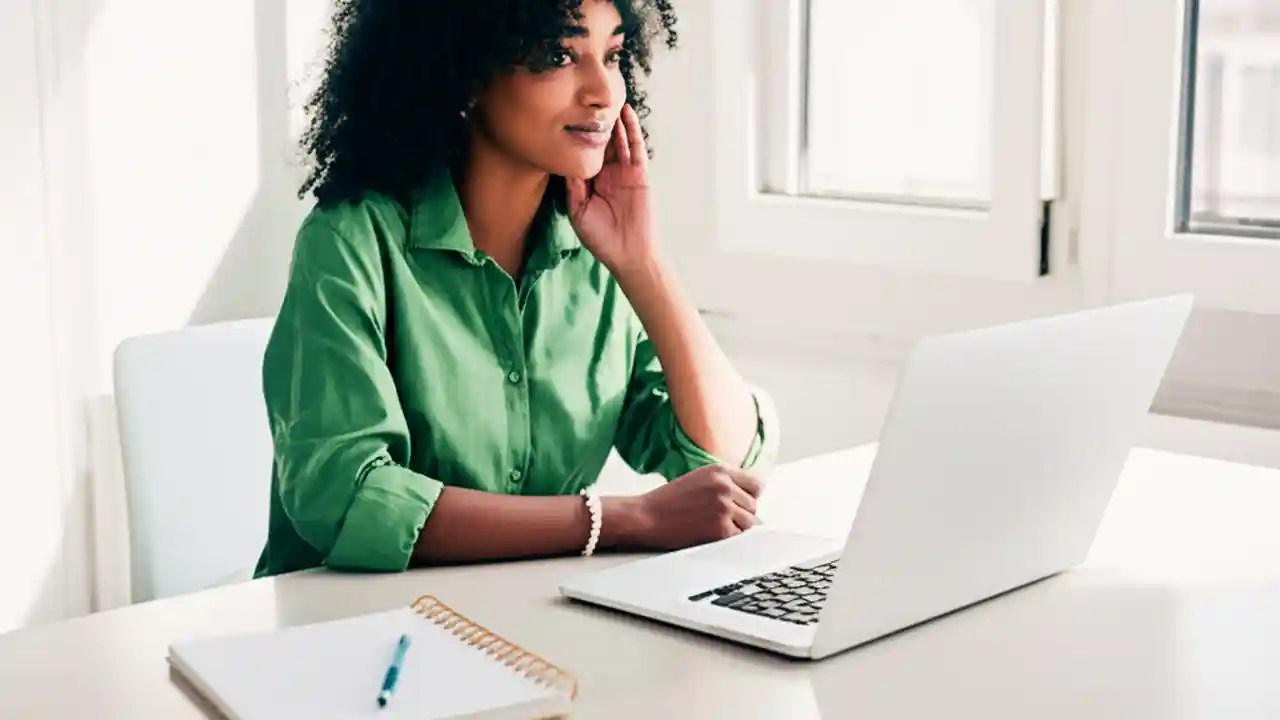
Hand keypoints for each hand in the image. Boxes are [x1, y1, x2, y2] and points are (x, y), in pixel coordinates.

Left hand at [565, 104, 657, 274]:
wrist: (627, 254)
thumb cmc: (601, 238)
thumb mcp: (578, 209)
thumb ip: (572, 185)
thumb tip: (563, 159)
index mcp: (590, 182)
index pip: (582, 152)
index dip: (574, 135)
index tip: (562, 114)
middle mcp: (607, 173)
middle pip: (599, 141)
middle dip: (592, 121)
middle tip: (583, 97)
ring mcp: (624, 171)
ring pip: (617, 139)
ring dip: (612, 119)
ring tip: (604, 96)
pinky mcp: (639, 173)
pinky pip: (635, 147)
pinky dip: (631, 129)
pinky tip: (625, 112)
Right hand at [624, 464, 764, 550]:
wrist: (647, 517)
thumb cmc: (669, 501)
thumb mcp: (698, 478)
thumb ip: (724, 483)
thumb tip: (751, 501)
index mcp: (720, 470)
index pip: (756, 485)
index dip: (748, 497)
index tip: (739, 504)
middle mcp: (725, 486)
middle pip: (753, 505)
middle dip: (741, 514)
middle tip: (719, 520)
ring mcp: (724, 507)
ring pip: (749, 522)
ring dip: (736, 528)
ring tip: (714, 527)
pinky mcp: (720, 528)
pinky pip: (738, 537)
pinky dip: (728, 540)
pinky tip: (710, 535)